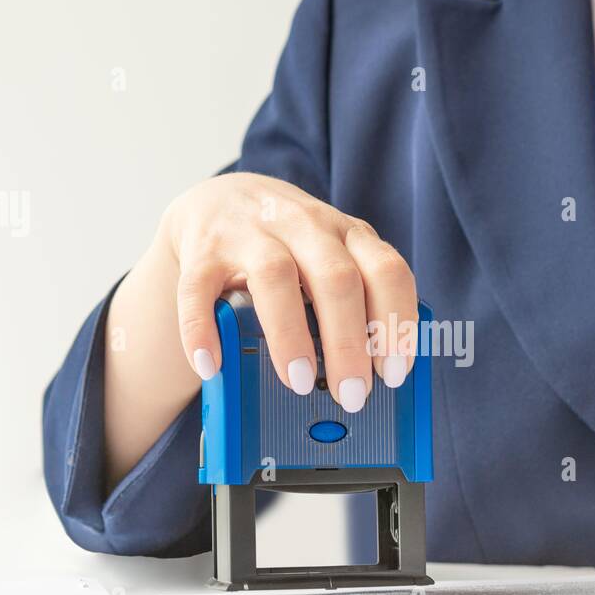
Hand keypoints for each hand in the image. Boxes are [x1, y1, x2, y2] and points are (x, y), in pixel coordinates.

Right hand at [163, 172, 417, 411]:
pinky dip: (201, 330)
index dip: (396, 323)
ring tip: (300, 382)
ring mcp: (251, 234)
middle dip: (348, 343)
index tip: (394, 372)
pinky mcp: (203, 250)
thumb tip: (375, 375)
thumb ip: (357, 302)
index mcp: (348, 234)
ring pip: (275, 277)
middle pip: (336, 278)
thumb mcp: (334, 260)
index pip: (387, 271)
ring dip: (290, 335)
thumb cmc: (289, 244)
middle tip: (352, 394)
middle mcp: (304, 227)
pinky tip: (211, 365)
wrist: (218, 200)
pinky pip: (199, 290)